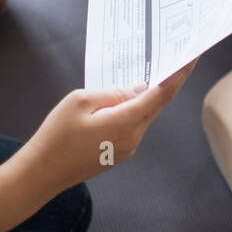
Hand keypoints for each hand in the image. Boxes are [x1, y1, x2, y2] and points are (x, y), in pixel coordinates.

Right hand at [22, 60, 197, 190]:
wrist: (40, 174)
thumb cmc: (56, 135)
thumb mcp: (81, 101)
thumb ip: (114, 92)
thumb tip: (139, 89)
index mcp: (126, 122)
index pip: (162, 94)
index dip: (179, 74)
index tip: (192, 57)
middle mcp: (133, 138)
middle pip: (154, 104)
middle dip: (162, 82)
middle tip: (167, 57)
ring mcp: (127, 148)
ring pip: (142, 115)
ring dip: (142, 97)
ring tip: (137, 75)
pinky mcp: (118, 153)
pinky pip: (131, 125)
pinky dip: (131, 110)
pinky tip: (119, 99)